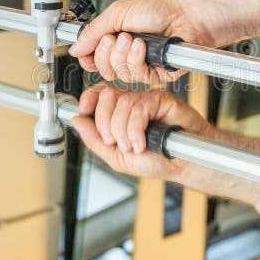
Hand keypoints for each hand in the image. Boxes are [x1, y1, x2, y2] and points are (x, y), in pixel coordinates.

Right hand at [68, 0, 216, 83]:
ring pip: (119, 75)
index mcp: (117, 39)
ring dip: (124, 56)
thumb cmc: (160, 8)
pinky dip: (137, 61)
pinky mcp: (156, 75)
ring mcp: (142, 65)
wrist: (187, 14)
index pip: (93, 59)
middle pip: (103, 70)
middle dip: (106, 54)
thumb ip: (93, 31)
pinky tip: (143, 48)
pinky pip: (138, 77)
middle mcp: (128, 54)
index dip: (89, 57)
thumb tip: (74, 47)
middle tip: (115, 39)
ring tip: (133, 39)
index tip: (88, 49)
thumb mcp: (118, 13)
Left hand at [70, 83, 214, 180]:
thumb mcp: (117, 157)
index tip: (84, 112)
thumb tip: (76, 121)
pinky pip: (140, 107)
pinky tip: (143, 142)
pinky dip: (136, 129)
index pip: (97, 94)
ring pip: (123, 103)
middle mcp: (132, 103)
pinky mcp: (162, 99)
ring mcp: (146, 99)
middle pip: (106, 96)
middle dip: (105, 122)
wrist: (183, 164)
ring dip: (123, 131)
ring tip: (134, 147)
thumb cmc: (157, 161)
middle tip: (114, 142)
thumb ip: (95, 140)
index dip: (88, 100)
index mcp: (118, 113)